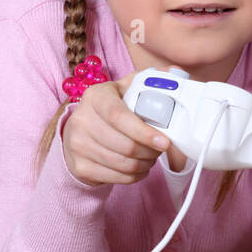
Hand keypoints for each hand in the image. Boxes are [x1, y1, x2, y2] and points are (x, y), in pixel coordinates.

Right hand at [60, 72, 173, 186]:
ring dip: (145, 164)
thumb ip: (148, 81)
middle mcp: (82, 119)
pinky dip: (134, 176)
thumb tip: (174, 73)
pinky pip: (116, 177)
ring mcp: (77, 145)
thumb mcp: (124, 89)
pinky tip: (139, 167)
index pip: (119, 116)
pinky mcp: (79, 166)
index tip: (165, 142)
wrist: (78, 132)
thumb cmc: (110, 109)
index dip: (144, 132)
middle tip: (161, 149)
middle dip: (151, 151)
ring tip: (151, 157)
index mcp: (96, 96)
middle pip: (125, 145)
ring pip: (123, 163)